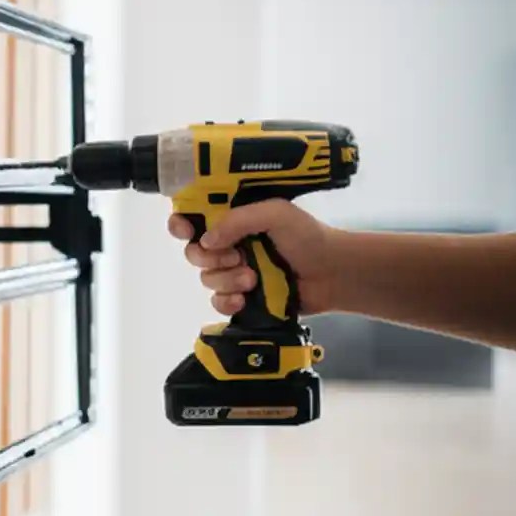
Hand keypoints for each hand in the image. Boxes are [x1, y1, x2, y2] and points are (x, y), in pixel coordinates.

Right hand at [168, 199, 337, 316]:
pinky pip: (217, 302)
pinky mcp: (241, 298)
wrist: (334, 274)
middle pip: (194, 252)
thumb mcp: (275, 213)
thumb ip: (238, 220)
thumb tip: (206, 240)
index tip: (185, 229)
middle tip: (236, 256)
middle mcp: (229, 245)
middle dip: (210, 257)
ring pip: (206, 278)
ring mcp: (234, 272)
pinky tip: (243, 299)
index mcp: (233, 220)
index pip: (194, 218)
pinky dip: (226, 301)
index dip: (182, 224)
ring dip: (226, 279)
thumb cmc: (308, 237)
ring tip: (252, 279)